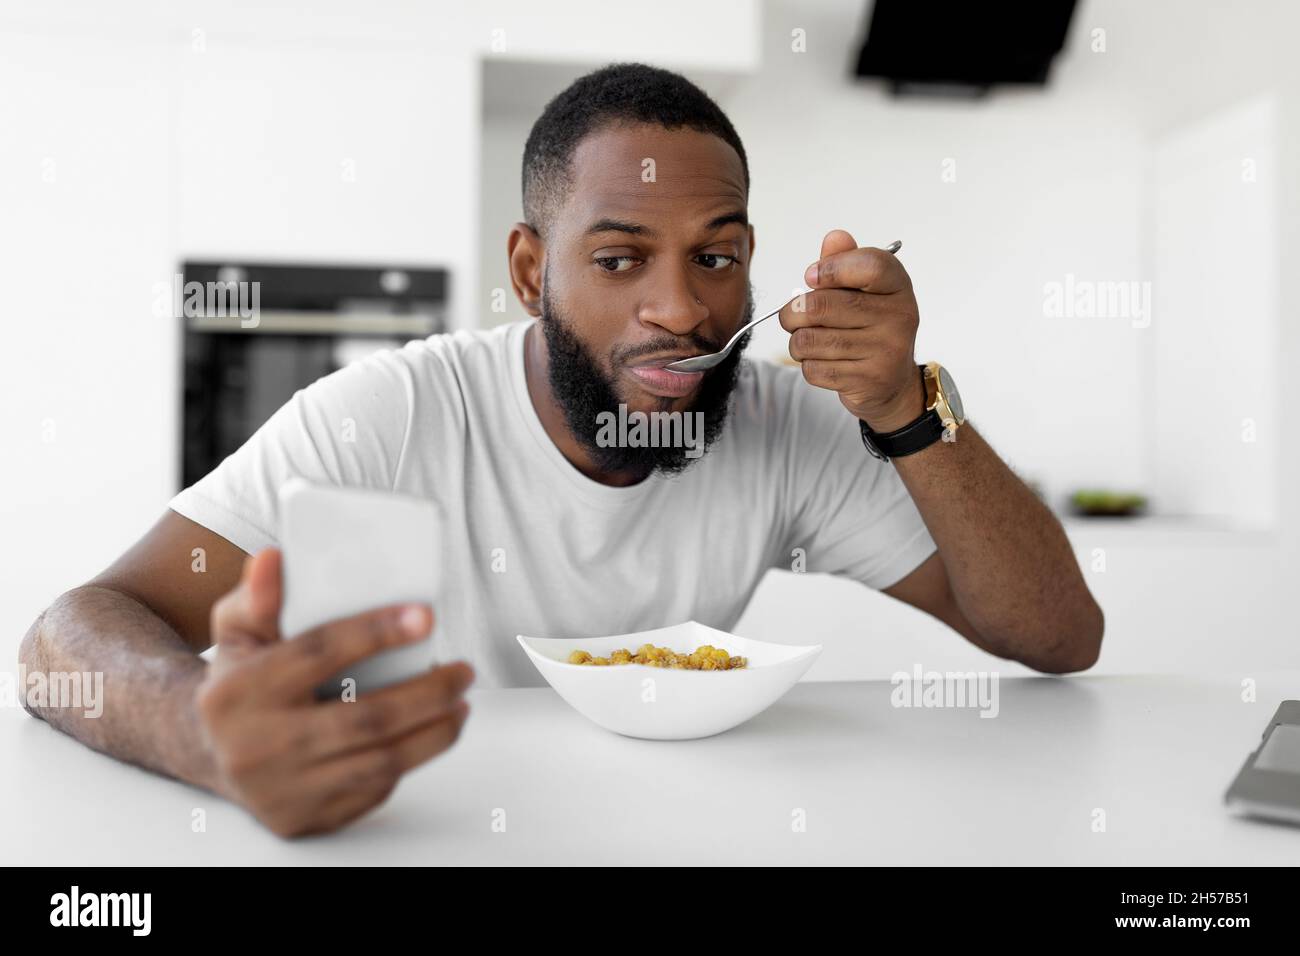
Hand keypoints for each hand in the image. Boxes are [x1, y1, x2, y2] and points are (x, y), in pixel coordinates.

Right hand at [194, 548, 473, 837]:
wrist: (205, 750)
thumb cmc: (238, 678)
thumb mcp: (236, 630)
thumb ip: (258, 595)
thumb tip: (275, 559)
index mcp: (237, 692)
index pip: (319, 654)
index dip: (376, 632)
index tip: (425, 616)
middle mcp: (255, 747)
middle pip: (366, 717)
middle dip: (429, 692)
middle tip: (464, 670)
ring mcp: (280, 791)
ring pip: (379, 762)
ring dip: (435, 732)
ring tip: (461, 704)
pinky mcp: (302, 820)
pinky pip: (371, 791)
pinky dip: (409, 760)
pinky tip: (429, 734)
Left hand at [780, 229, 925, 431]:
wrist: (892, 383)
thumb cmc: (869, 327)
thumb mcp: (864, 290)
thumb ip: (846, 262)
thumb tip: (834, 238)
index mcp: (898, 285)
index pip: (869, 265)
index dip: (831, 268)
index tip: (811, 276)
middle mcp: (899, 317)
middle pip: (822, 306)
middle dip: (793, 312)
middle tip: (792, 316)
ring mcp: (886, 350)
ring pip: (810, 340)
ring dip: (797, 342)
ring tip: (807, 341)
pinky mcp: (868, 380)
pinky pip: (814, 368)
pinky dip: (808, 365)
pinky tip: (822, 361)